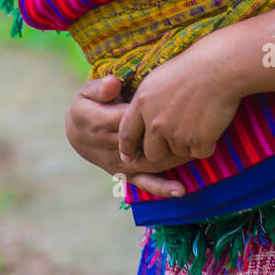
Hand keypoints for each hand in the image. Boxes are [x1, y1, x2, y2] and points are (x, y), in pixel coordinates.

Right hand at [65, 74, 191, 197]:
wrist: (77, 132)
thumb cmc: (89, 106)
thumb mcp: (88, 92)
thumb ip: (100, 87)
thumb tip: (114, 84)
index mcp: (102, 124)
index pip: (133, 122)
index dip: (156, 116)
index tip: (180, 106)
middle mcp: (111, 148)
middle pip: (146, 145)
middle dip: (172, 139)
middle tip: (197, 130)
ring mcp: (120, 164)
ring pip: (149, 164)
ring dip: (174, 160)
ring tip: (197, 151)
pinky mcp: (125, 175)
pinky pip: (144, 183)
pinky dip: (162, 188)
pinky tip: (181, 190)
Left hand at [117, 36, 241, 167]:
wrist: (221, 67)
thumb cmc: (193, 66)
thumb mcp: (158, 79)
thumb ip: (147, 102)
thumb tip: (143, 118)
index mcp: (143, 104)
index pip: (127, 135)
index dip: (127, 148)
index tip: (129, 157)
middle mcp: (155, 122)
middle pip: (152, 153)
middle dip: (163, 151)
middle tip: (178, 139)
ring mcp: (176, 133)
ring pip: (179, 153)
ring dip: (189, 144)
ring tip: (201, 120)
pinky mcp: (198, 141)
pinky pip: (200, 153)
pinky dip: (208, 144)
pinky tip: (213, 124)